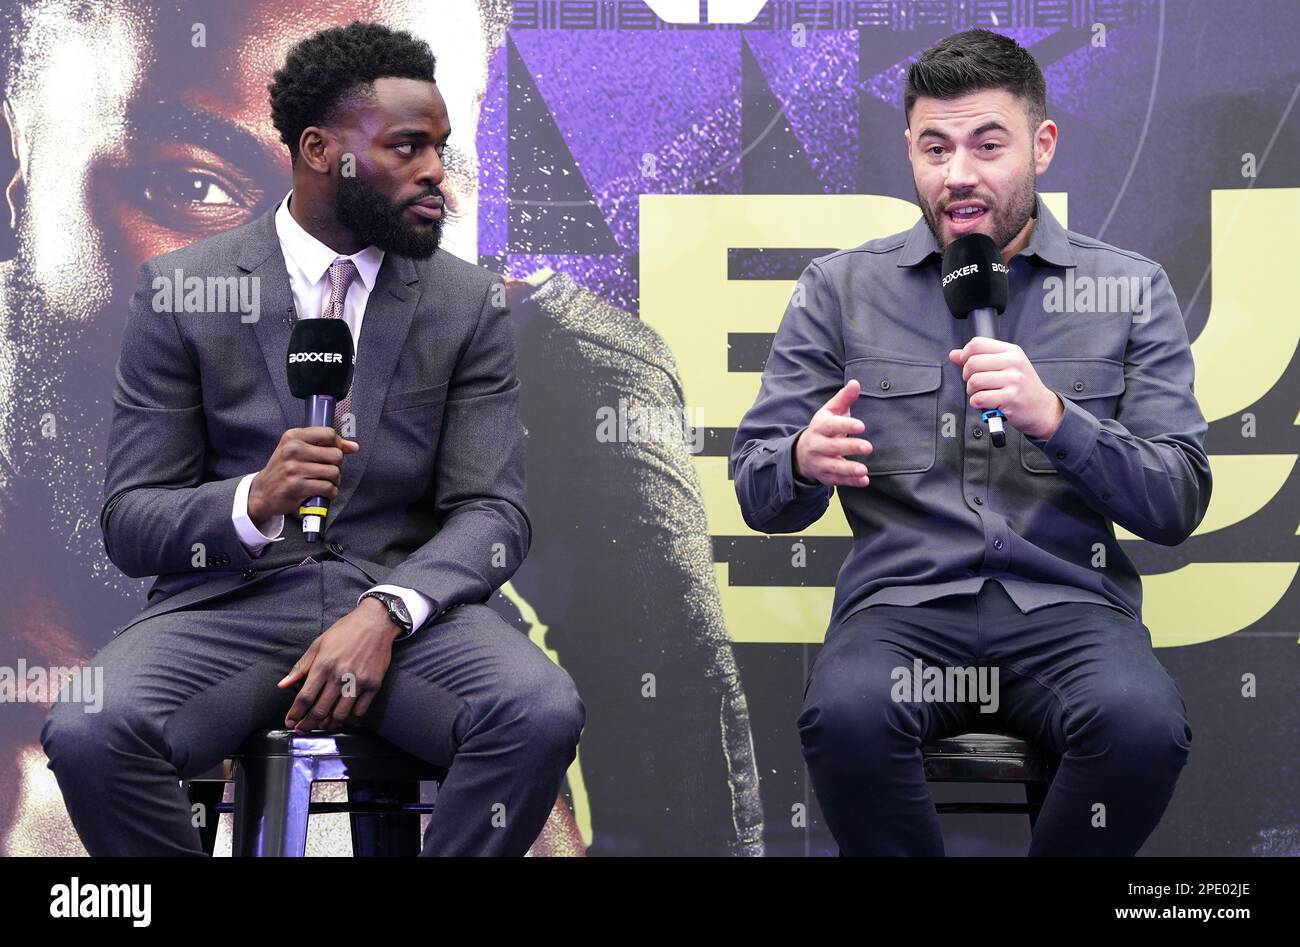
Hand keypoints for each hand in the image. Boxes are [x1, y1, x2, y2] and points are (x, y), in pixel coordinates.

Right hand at [248, 427, 358, 520]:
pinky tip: (323, 492)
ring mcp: (294, 468)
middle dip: (338, 466)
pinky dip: (330, 492)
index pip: (329, 433)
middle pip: (336, 454)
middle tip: (329, 472)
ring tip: (326, 482)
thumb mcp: (298, 450)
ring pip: (334, 472)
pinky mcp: (296, 486)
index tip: (335, 452)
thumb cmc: (284, 470)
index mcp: (293, 436)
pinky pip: (327, 487)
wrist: (262, 492)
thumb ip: (325, 445)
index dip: (338, 444)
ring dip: (335, 481)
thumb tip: (354, 447)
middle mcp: (293, 450)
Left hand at [277, 597, 398, 731]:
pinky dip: (349, 720)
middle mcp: (340, 676)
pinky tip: (342, 718)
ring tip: (322, 725)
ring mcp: (358, 682)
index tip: (290, 721)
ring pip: (340, 715)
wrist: (376, 623)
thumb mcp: (318, 644)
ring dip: (328, 724)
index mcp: (324, 665)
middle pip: (320, 710)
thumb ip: (301, 667)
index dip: (295, 714)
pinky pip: (360, 711)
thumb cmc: (345, 631)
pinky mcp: (373, 685)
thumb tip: (283, 685)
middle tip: (302, 728)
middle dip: (308, 724)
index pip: (305, 697)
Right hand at [793, 379, 872, 487]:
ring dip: (849, 469)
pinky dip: (851, 482)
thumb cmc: (823, 428)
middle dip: (850, 447)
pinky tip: (864, 481)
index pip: (832, 426)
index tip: (861, 426)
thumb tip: (855, 383)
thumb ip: (844, 398)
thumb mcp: (830, 412)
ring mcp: (820, 462)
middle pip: (833, 447)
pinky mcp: (825, 476)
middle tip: (868, 447)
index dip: (846, 425)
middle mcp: (818, 445)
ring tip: (863, 470)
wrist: (801, 453)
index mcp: (820, 427)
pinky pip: (838, 480)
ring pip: (834, 467)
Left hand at [949, 338, 1063, 439]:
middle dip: (967, 376)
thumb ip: (980, 358)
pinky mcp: (1011, 398)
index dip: (965, 355)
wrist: (1042, 408)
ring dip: (972, 391)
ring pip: (974, 381)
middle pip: (972, 363)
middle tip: (976, 384)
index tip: (967, 365)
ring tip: (981, 394)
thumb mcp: (1005, 366)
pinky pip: (980, 399)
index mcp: (1011, 351)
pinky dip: (976, 403)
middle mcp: (1013, 363)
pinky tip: (985, 403)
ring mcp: (1013, 380)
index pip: (977, 344)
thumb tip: (954, 354)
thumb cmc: (1022, 387)